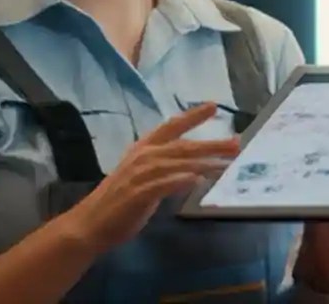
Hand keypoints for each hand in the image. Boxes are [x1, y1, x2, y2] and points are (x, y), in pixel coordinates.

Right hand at [64, 102, 238, 254]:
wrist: (92, 223)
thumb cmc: (119, 200)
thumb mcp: (143, 176)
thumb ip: (165, 168)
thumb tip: (192, 168)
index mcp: (143, 148)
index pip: (171, 126)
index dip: (192, 115)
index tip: (214, 106)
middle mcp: (143, 156)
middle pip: (183, 146)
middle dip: (212, 144)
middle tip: (236, 143)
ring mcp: (140, 174)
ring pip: (179, 164)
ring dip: (205, 163)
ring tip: (227, 165)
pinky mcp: (139, 193)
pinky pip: (164, 184)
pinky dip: (181, 180)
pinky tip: (198, 180)